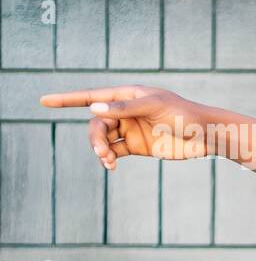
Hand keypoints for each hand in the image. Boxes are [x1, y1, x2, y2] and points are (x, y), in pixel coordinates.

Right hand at [39, 85, 218, 171]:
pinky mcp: (137, 147)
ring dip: (99, 149)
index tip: (43, 100)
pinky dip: (108, 158)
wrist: (206, 135)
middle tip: (101, 151)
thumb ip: (125, 108)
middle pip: (96, 122)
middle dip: (94, 137)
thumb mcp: (155, 107)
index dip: (67, 98)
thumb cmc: (184, 114)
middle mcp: (126, 111)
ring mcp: (130, 129)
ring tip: (108, 160)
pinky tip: (110, 165)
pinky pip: (114, 151)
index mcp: (128, 95)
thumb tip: (94, 108)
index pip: (92, 96)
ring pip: (103, 138)